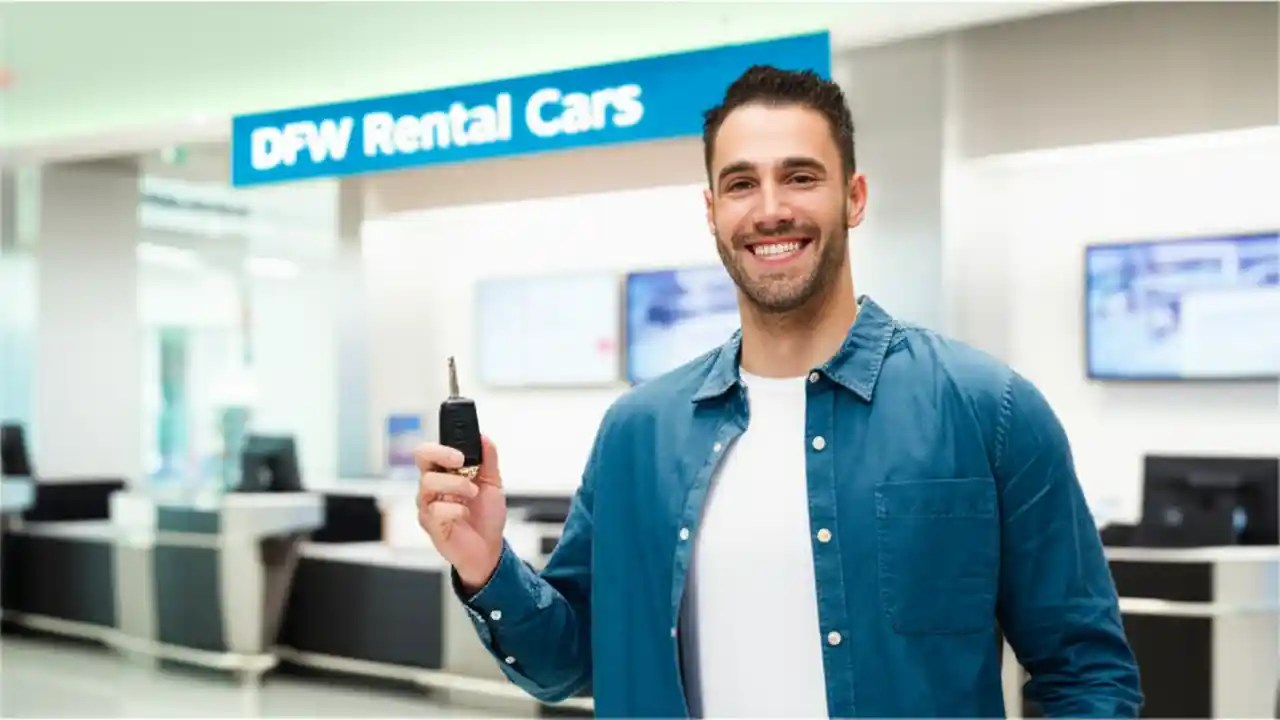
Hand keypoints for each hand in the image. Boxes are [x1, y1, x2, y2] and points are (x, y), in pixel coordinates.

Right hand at [415, 436, 506, 592]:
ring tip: (472, 494)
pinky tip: (463, 514)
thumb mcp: (493, 484)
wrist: (489, 548)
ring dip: (456, 485)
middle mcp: (432, 486)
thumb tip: (483, 438)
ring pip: (428, 482)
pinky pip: (434, 509)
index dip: (441, 447)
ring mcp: (428, 504)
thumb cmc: (486, 517)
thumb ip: (488, 460)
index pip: (429, 451)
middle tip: (462, 464)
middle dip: (442, 455)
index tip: (462, 454)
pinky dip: (454, 509)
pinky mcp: (429, 523)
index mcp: (445, 473)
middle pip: (421, 458)